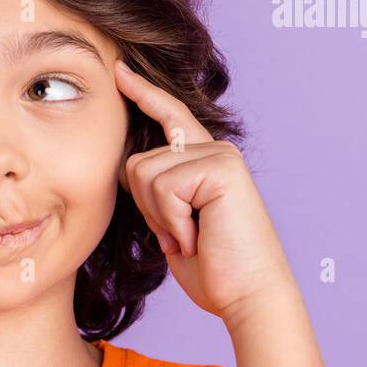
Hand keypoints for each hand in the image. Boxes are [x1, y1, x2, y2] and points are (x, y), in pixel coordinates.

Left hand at [113, 59, 295, 324]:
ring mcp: (219, 155)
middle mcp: (214, 150)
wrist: (246, 295)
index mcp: (203, 160)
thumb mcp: (172, 223)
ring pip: (143, 174)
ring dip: (160, 218)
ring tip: (192, 237)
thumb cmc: (212, 267)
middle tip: (181, 236)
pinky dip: (172, 222)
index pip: (168, 117)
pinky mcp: (222, 167)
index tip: (120, 71)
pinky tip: (198, 237)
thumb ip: (157, 191)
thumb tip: (128, 167)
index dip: (142, 93)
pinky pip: (164, 187)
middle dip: (145, 210)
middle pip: (135, 162)